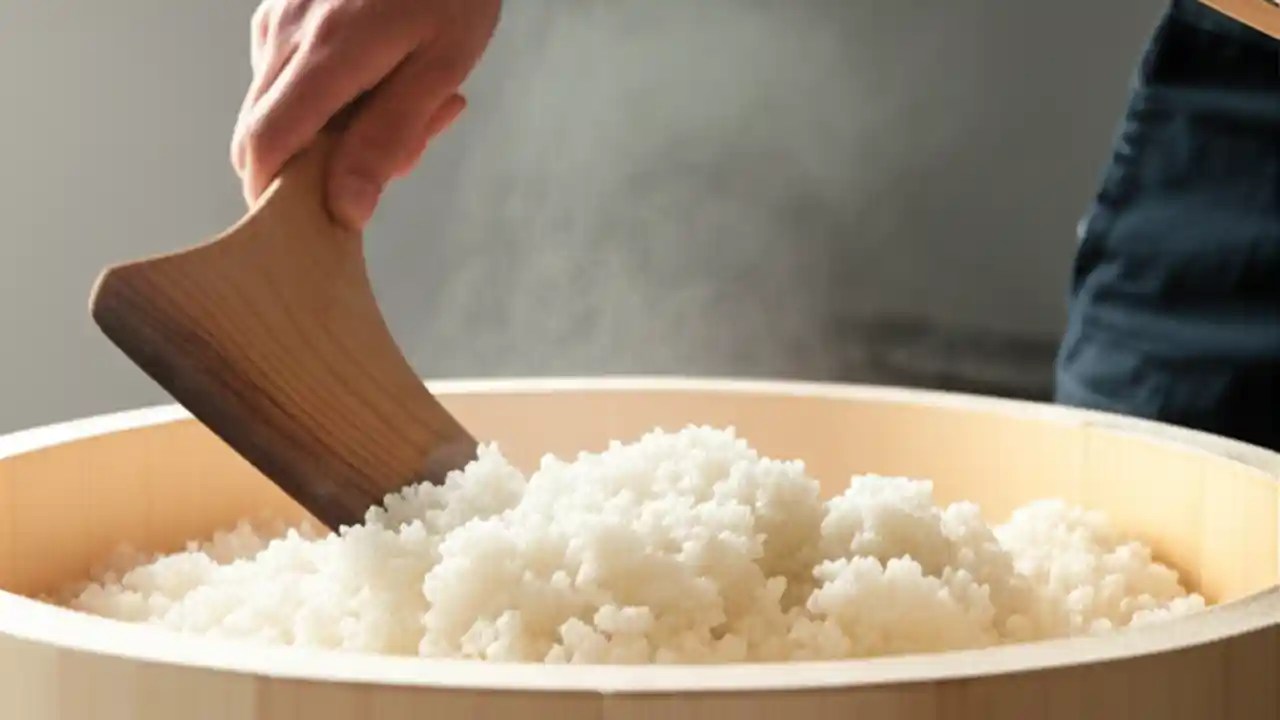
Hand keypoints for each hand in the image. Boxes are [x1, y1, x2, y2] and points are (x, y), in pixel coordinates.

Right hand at [232, 0, 500, 227]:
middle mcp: (284, 34)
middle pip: (262, 133)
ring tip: (412, 102)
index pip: (265, 146)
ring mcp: (277, 17)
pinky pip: (287, 74)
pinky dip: (332, 96)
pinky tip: (387, 77)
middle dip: (318, 167)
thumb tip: (346, 210)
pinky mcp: (281, 8)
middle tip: (401, 148)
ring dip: (334, 129)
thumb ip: (391, 137)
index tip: (314, 225)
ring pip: (278, 106)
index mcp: (326, 54)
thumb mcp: (441, 67)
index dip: (275, 197)